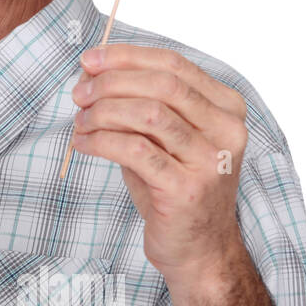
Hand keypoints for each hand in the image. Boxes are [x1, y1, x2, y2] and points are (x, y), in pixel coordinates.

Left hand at [69, 43, 248, 285]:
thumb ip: (137, 103)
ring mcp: (210, 161)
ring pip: (149, 113)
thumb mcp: (161, 138)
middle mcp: (226, 130)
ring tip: (81, 121)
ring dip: (104, 112)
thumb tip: (92, 72)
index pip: (173, 64)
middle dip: (111, 82)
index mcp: (227, 108)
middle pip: (162, 84)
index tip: (90, 59)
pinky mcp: (186, 189)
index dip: (127, 56)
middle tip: (78, 92)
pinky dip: (101, 141)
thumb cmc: (174, 187)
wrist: (199, 249)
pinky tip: (83, 143)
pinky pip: (135, 150)